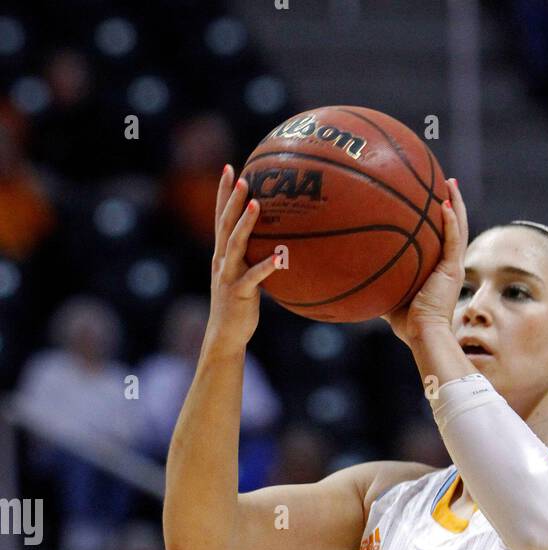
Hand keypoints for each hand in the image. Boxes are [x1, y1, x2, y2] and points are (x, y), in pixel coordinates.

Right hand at [204, 165, 278, 356]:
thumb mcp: (244, 277)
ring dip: (245, 223)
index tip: (229, 168)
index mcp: (222, 254)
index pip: (220, 217)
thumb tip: (278, 242)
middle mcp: (222, 261)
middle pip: (225, 224)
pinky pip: (254, 277)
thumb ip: (254, 258)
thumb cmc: (238, 306)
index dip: (223, 193)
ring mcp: (229, 276)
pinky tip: (280, 256)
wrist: (225, 335)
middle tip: (242, 176)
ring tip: (256, 204)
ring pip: (235, 244)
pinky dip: (266, 266)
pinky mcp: (239, 292)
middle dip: (231, 199)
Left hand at [380, 177, 467, 345]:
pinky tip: (444, 203)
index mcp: (439, 270)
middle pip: (454, 226)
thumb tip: (356, 273)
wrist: (423, 334)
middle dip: (451, 203)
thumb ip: (380, 282)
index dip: (440, 219)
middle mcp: (449, 265)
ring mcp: (454, 266)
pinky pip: (454, 239)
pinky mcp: (454, 270)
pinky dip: (451, 221)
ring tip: (450, 182)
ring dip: (456, 203)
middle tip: (446, 182)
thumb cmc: (407, 323)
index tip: (434, 200)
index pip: (442, 239)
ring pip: (459, 227)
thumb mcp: (390, 296)